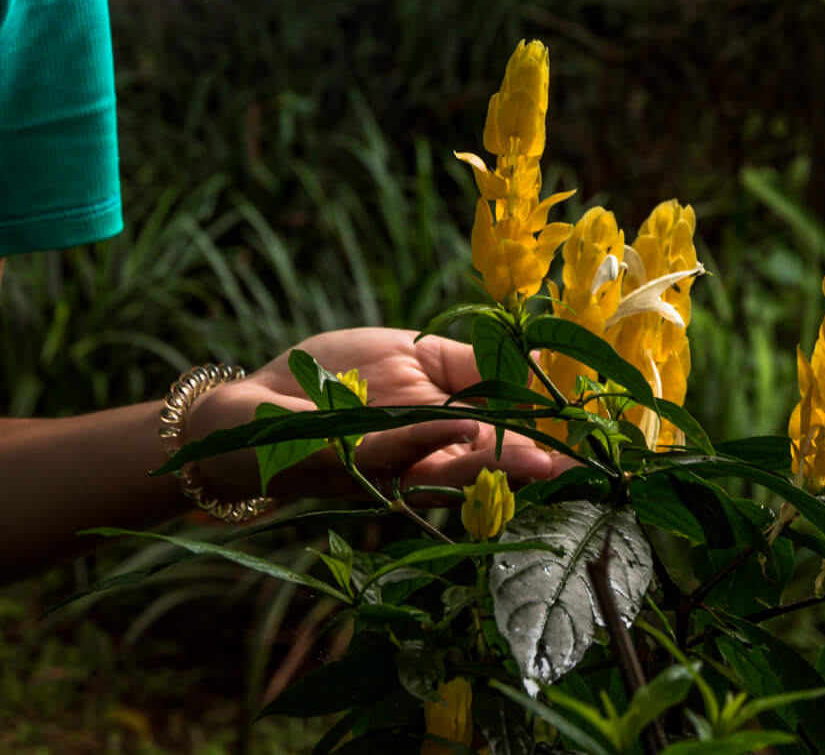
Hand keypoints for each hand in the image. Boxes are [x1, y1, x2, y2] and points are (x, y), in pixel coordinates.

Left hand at [188, 326, 578, 504]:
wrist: (242, 413)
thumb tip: (529, 365)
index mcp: (436, 430)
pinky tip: (457, 430)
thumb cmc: (325, 382)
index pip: (500, 436)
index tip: (582, 446)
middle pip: (479, 462)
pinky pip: (387, 451)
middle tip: (566, 466)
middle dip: (523, 463)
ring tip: (537, 460)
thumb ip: (464, 364)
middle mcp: (415, 458)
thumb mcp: (406, 357)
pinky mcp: (338, 461)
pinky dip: (423, 439)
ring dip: (488, 464)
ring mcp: (380, 465)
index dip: (542, 442)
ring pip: (442, 468)